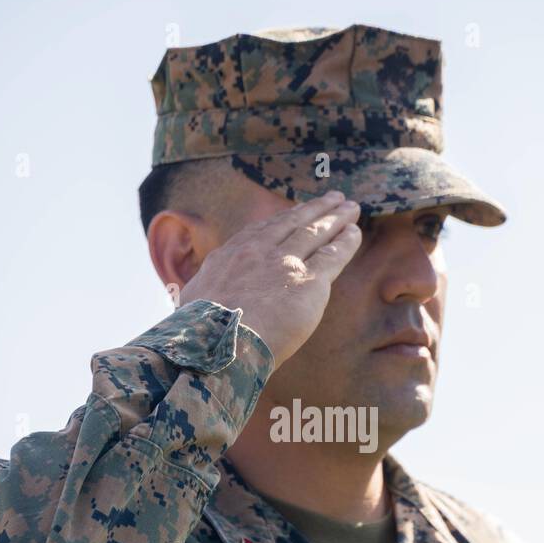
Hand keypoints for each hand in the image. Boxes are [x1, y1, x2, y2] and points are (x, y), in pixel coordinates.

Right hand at [179, 190, 361, 367]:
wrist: (215, 344)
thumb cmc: (199, 335)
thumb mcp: (190, 304)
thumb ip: (200, 297)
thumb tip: (189, 306)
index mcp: (229, 257)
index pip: (261, 232)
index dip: (282, 220)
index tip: (295, 212)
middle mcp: (258, 253)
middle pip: (293, 223)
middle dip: (314, 209)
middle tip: (333, 198)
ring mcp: (284, 265)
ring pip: (315, 233)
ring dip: (335, 218)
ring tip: (351, 207)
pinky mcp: (308, 283)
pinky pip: (332, 256)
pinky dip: (345, 242)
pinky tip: (354, 233)